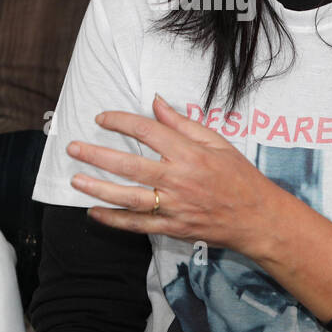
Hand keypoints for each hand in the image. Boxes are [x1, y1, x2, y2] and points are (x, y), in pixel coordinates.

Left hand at [68, 94, 289, 258]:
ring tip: (75, 180)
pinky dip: (114, 220)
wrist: (258, 218)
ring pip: (129, 197)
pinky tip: (94, 212)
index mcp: (190, 154)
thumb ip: (183, 124)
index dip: (121, 122)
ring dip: (99, 189)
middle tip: (73, 147)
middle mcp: (179, 179)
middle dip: (98, 155)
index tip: (102, 118)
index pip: (147, 131)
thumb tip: (157, 103)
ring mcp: (174, 206)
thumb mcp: (217, 143)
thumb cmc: (240, 177)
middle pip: (130, 165)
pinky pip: (138, 225)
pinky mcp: (173, 228)